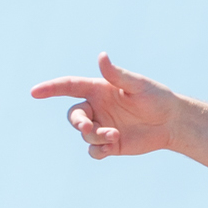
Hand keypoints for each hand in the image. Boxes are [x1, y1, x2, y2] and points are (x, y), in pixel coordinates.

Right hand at [31, 55, 182, 158]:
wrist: (172, 122)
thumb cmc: (157, 98)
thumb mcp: (138, 84)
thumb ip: (117, 74)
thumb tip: (101, 56)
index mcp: (99, 90)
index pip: (68, 86)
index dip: (50, 88)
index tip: (34, 92)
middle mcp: (97, 108)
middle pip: (74, 115)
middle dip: (78, 122)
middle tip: (87, 127)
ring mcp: (102, 126)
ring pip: (85, 135)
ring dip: (96, 137)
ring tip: (115, 136)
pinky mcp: (111, 144)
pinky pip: (94, 151)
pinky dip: (98, 151)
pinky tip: (111, 147)